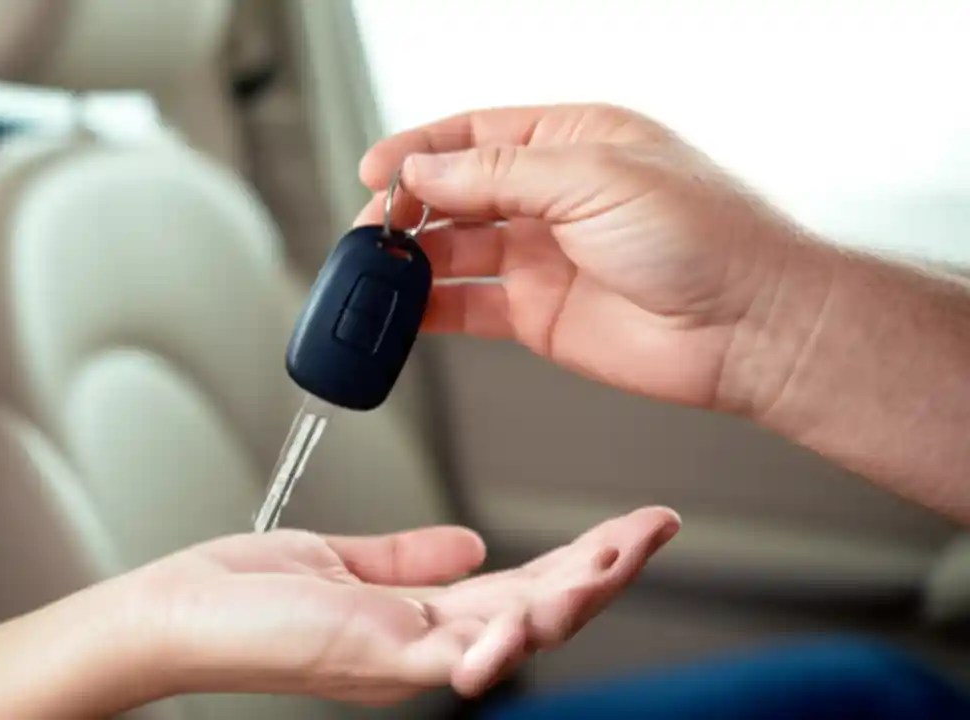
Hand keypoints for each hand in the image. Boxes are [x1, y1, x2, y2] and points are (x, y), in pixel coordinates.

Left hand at [127, 507, 678, 704]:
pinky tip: (535, 613)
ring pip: (514, 637)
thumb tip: (472, 543)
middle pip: (538, 612)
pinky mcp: (375, 657)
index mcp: (421, 617)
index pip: (524, 587)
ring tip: (623, 559)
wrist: (176, 616)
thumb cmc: (242, 593)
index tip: (632, 525)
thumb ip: (408, 557)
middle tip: (656, 530)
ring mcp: (404, 658)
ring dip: (576, 600)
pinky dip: (499, 642)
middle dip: (603, 573)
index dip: (583, 558)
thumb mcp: (343, 562)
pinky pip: (453, 658)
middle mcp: (425, 645)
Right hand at [357, 104, 807, 409]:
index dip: (419, 149)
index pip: (473, 135)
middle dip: (406, 207)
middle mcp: (551, 197)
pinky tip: (401, 311)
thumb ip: (500, 176)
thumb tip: (427, 169)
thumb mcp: (595, 177)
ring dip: (410, 259)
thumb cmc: (707, 237)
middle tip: (370, 229)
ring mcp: (542, 256)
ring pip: (453, 251)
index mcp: (570, 143)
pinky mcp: (536, 314)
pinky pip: (466, 307)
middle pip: (454, 193)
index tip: (375, 169)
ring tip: (374, 272)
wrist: (750, 328)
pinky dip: (428, 310)